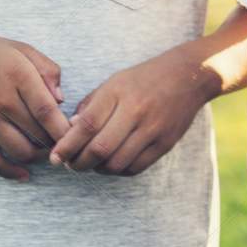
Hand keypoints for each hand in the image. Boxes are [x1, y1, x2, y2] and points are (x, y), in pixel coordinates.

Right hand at [0, 26, 69, 180]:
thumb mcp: (22, 50)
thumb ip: (48, 70)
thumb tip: (62, 99)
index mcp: (19, 77)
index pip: (47, 111)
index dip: (64, 128)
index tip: (78, 134)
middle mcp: (2, 101)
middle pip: (38, 133)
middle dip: (58, 142)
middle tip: (68, 143)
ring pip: (20, 151)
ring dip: (39, 156)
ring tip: (49, 151)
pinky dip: (10, 172)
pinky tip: (25, 174)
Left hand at [48, 47, 212, 174]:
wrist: (190, 76)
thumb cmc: (145, 78)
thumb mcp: (114, 82)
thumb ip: (90, 106)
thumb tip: (70, 132)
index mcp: (119, 93)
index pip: (86, 126)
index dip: (67, 146)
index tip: (56, 157)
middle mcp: (136, 112)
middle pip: (100, 149)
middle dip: (79, 163)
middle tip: (70, 164)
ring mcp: (153, 129)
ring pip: (116, 163)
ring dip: (98, 169)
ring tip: (91, 164)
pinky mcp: (166, 143)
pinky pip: (135, 167)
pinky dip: (118, 170)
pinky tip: (112, 163)